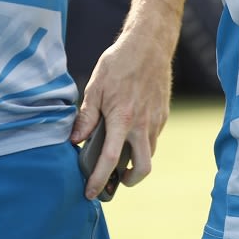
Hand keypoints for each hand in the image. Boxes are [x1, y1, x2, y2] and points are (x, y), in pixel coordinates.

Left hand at [70, 31, 172, 198]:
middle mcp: (143, 125)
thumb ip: (86, 117)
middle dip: (128, 182)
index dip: (98, 180)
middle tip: (114, 181)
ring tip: (120, 159)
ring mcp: (156, 120)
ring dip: (136, 162)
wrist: (150, 44)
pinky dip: (142, 144)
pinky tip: (130, 134)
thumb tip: (75, 140)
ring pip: (149, 153)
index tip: (90, 193)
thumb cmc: (119, 63)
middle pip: (142, 169)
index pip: (110, 160)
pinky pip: (154, 138)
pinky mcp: (163, 113)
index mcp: (123, 120)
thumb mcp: (95, 87)